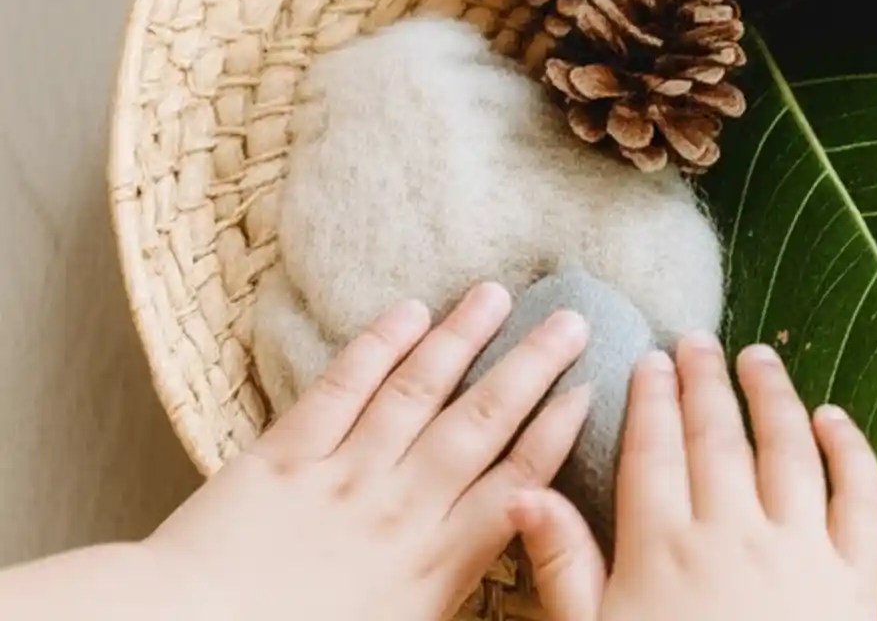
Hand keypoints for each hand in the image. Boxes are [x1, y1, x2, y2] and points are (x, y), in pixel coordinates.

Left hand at [143, 283, 591, 620]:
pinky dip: (377, 347)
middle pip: (481, 422)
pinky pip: (341, 388)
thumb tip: (500, 542)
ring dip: (463, 339)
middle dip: (532, 367)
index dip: (556, 431)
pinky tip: (408, 313)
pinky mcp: (285, 452)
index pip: (516, 482)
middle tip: (571, 322)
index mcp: (433, 562)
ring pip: (418, 391)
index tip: (588, 391)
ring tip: (496, 295)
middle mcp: (399, 508)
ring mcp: (343, 474)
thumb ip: (453, 584)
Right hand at [509, 334, 876, 620]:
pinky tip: (832, 417)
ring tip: (757, 357)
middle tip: (696, 341)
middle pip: (716, 437)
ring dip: (771, 395)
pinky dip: (850, 450)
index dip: (651, 400)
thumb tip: (522, 496)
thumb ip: (563, 567)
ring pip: (787, 449)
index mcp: (663, 548)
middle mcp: (733, 535)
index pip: (655, 450)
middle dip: (703, 382)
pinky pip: (859, 498)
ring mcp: (800, 552)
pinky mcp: (854, 578)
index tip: (649, 359)